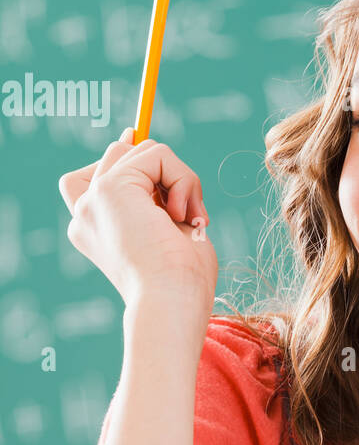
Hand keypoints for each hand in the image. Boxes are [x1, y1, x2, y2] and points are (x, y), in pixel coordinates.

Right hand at [58, 129, 217, 311]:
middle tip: (186, 213)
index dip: (121, 157)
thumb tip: (152, 149)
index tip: (144, 143)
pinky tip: (183, 214)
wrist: (171, 301)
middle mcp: (85, 213)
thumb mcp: (171, 231)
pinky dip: (183, 178)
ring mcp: (93, 199)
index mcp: (93, 229)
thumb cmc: (182, 280)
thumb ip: (160, 196)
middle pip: (118, 154)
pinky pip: (157, 154)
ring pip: (142, 150)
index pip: (93, 176)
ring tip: (188, 217)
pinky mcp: (110, 188)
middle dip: (162, 171)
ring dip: (180, 178)